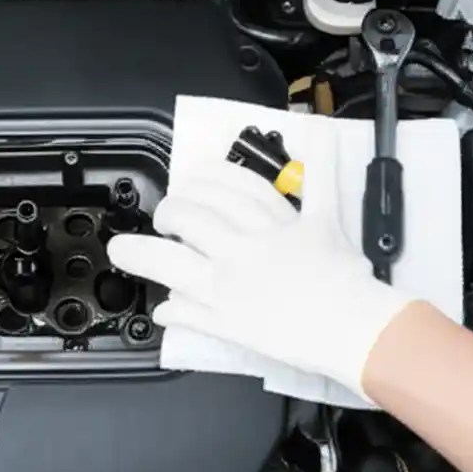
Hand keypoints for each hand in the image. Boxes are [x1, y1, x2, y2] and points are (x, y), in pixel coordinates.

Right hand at [106, 137, 415, 400]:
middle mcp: (245, 248)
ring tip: (196, 180)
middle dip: (171, 210)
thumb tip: (165, 309)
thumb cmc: (296, 341)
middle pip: (194, 214)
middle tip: (168, 217)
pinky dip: (320, 155)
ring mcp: (281, 229)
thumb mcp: (236, 336)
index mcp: (224, 283)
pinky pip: (318, 182)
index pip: (166, 260)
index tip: (118, 245)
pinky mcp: (318, 220)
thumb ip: (196, 316)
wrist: (354, 336)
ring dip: (210, 179)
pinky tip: (314, 130)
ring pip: (236, 190)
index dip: (136, 250)